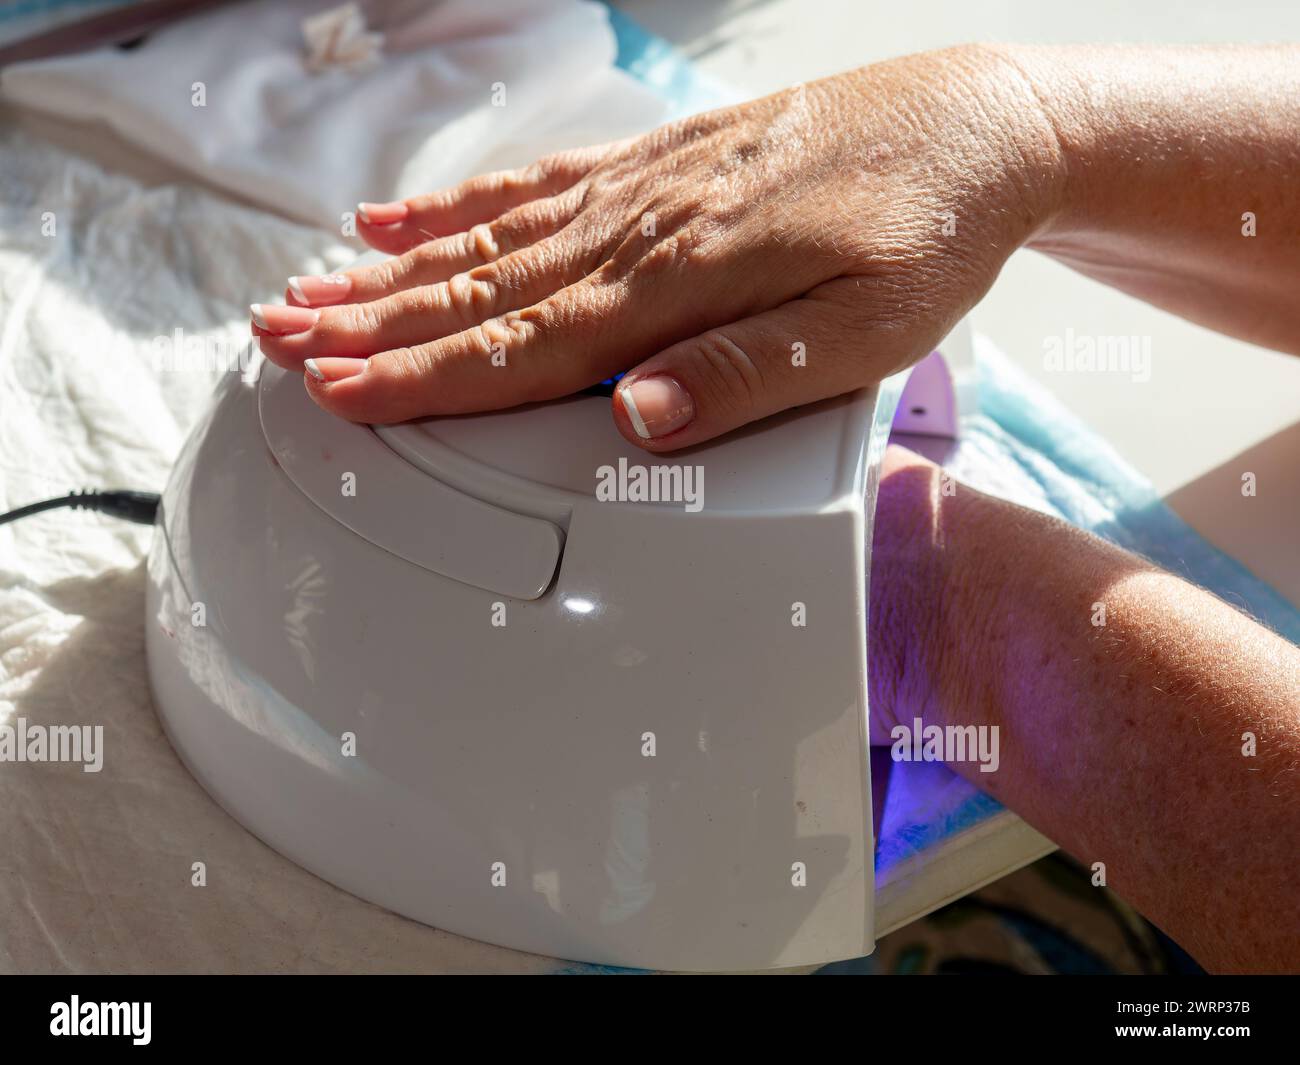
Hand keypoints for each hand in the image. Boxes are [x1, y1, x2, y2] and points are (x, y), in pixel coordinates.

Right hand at [254, 45, 1064, 449]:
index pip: (526, 344)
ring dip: (394, 274)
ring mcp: (643, 189)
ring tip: (311, 290)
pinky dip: (463, 206)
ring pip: (492, 239)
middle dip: (374, 326)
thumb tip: (637, 420)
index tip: (340, 395)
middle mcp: (644, 228)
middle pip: (482, 289)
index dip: (425, 377)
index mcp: (685, 283)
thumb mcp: (869, 331)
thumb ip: (748, 376)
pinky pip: (539, 186)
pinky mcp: (657, 166)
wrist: (977, 129)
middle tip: (278, 343)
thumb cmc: (930, 235)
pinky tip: (408, 218)